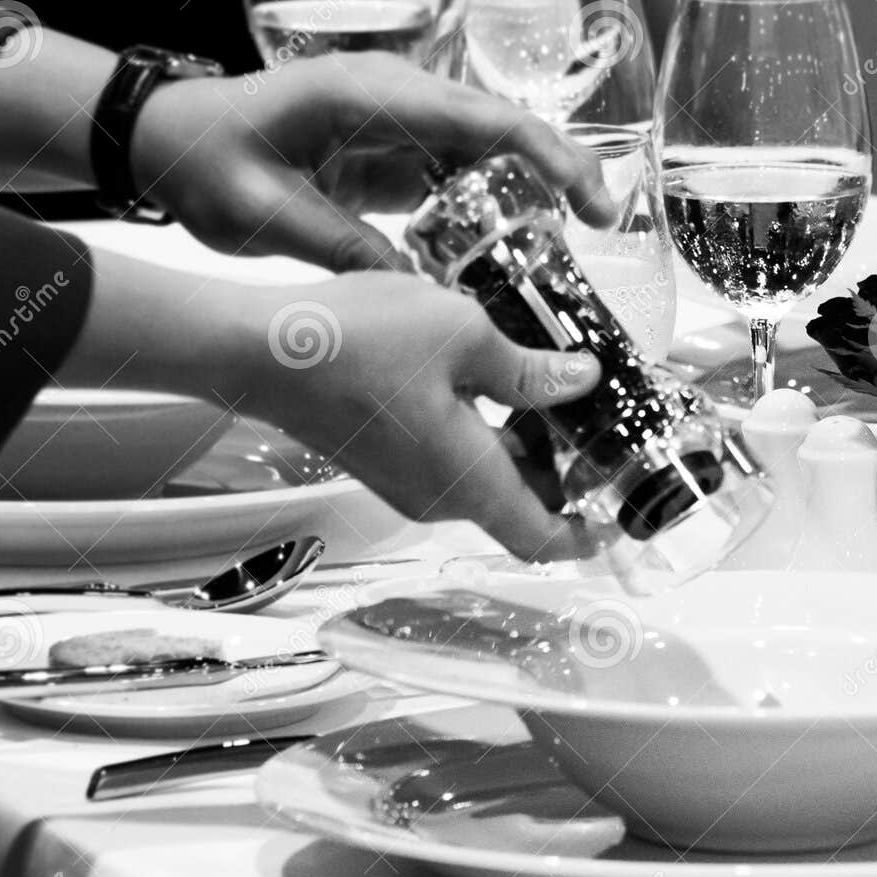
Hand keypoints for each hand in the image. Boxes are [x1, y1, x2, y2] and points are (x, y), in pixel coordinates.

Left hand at [130, 54, 614, 273]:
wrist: (167, 140)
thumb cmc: (207, 162)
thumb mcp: (269, 219)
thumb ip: (346, 251)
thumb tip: (421, 298)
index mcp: (371, 98)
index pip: (485, 119)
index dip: (549, 157)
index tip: (591, 201)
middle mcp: (395, 99)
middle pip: (502, 130)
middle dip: (558, 176)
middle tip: (600, 230)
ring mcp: (396, 122)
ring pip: (487, 152)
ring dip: (528, 195)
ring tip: (561, 251)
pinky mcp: (391, 150)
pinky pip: (457, 174)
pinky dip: (487, 208)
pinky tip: (504, 252)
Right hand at [232, 273, 599, 558]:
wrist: (255, 345)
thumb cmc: (354, 342)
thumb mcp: (466, 337)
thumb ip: (531, 369)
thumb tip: (581, 379)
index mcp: (468, 482)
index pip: (542, 538)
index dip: (589, 533)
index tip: (621, 509)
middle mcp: (438, 497)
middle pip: (520, 507)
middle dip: (564, 473)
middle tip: (598, 420)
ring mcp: (406, 481)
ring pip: (486, 479)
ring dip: (523, 446)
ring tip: (553, 385)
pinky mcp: (384, 458)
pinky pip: (452, 461)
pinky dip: (485, 435)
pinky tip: (495, 378)